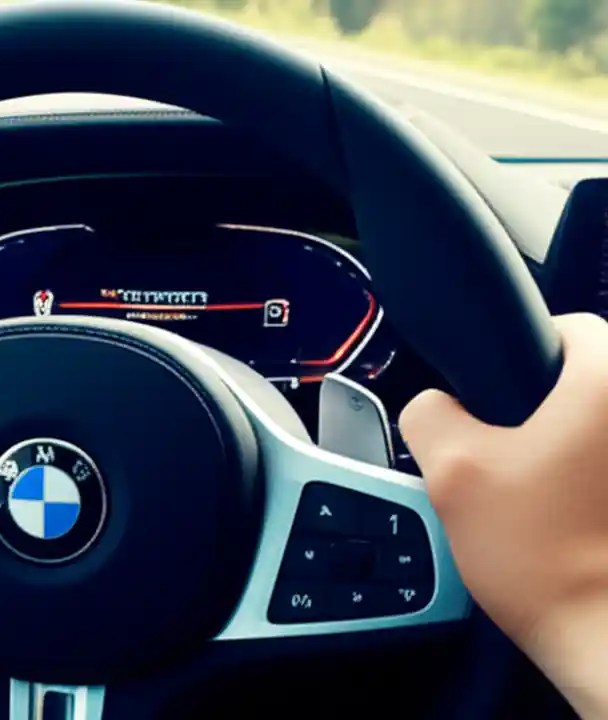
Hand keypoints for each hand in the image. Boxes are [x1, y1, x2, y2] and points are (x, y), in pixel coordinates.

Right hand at [400, 313, 607, 714]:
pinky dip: (594, 489)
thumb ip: (428, 413)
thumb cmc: (546, 558)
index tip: (496, 401)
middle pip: (589, 381)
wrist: (606, 638)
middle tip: (511, 461)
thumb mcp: (451, 471)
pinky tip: (575, 525)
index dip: (514, 358)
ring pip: (601, 432)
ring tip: (544, 501)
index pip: (566, 325)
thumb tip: (433, 406)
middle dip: (546, 413)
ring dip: (575, 454)